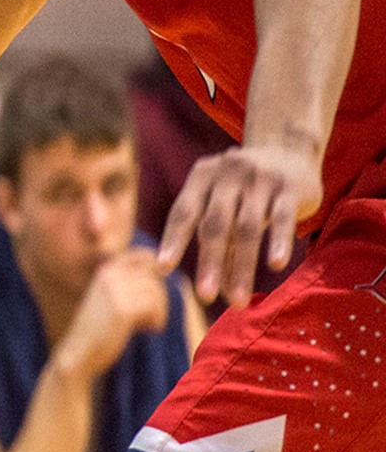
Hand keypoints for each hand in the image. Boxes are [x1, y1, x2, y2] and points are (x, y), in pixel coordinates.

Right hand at [57, 248, 169, 378]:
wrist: (79, 352)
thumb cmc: (99, 329)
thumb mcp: (110, 298)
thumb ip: (129, 283)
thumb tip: (163, 270)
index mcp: (105, 270)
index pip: (143, 255)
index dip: (157, 270)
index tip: (156, 292)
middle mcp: (109, 275)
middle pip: (153, 276)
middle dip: (159, 297)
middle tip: (151, 317)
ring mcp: (114, 290)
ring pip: (156, 292)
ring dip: (159, 311)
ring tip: (149, 325)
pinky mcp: (122, 308)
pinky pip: (154, 306)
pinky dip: (157, 320)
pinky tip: (148, 330)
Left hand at [156, 142, 320, 306]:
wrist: (289, 150)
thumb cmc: (246, 187)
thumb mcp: (224, 201)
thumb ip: (216, 235)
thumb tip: (213, 285)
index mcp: (202, 176)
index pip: (184, 212)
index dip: (173, 240)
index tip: (162, 268)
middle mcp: (227, 174)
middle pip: (215, 224)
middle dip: (210, 262)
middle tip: (205, 297)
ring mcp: (258, 178)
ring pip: (246, 228)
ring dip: (241, 267)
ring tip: (238, 301)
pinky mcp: (288, 188)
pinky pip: (281, 218)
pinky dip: (277, 241)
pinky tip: (274, 265)